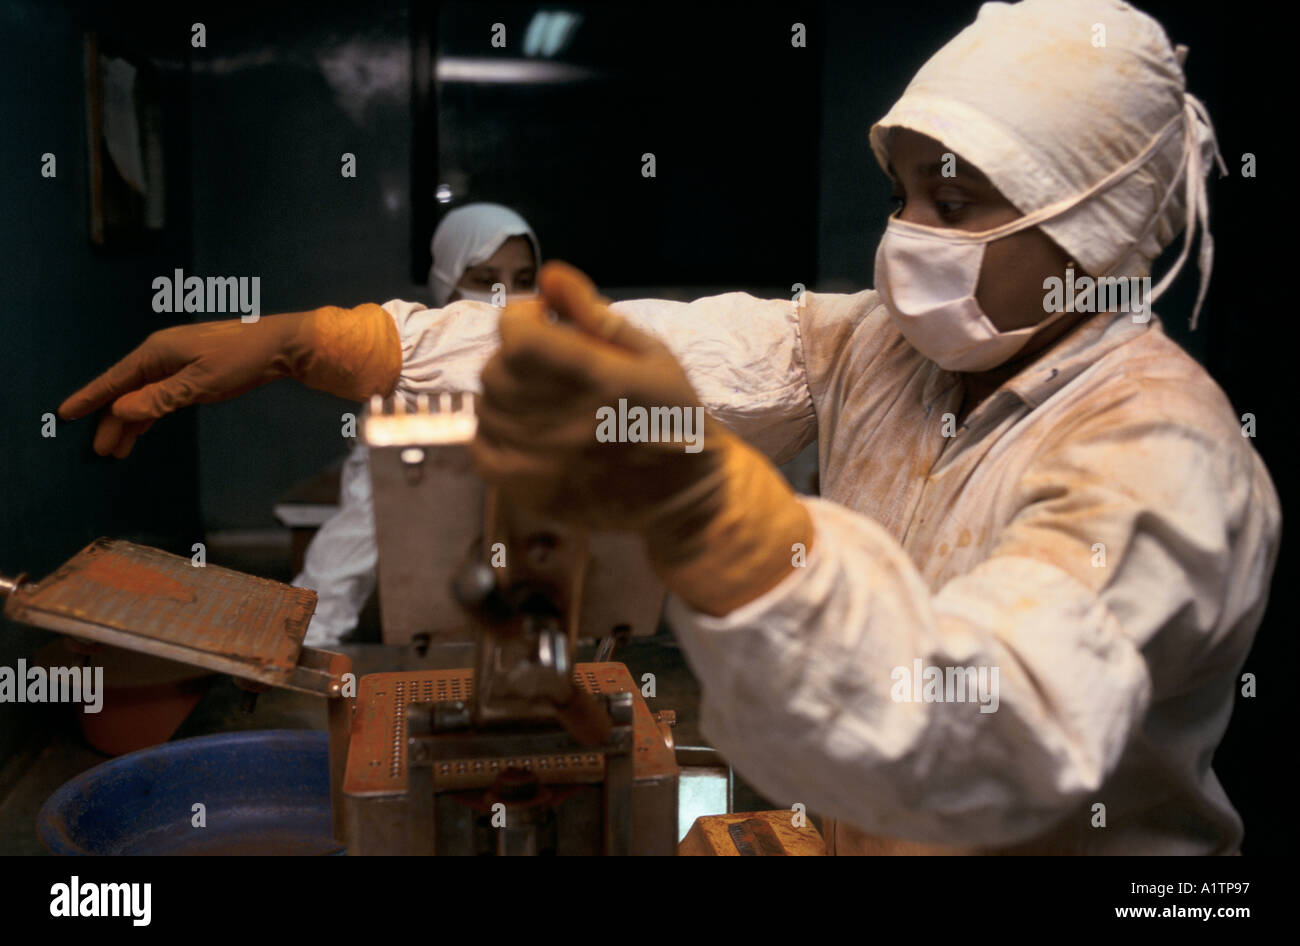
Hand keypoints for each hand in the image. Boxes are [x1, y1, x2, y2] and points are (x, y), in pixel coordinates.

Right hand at [58, 305, 400, 457]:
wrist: (281, 346)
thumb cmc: (242, 359)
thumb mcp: (200, 383)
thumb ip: (160, 398)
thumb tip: (121, 409)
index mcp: (157, 353)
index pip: (115, 380)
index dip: (90, 398)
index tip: (66, 413)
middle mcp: (162, 356)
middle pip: (127, 392)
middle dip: (111, 421)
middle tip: (100, 452)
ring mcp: (178, 364)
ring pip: (144, 396)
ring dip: (131, 422)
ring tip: (117, 451)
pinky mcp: (193, 373)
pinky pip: (161, 395)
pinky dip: (150, 413)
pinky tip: (141, 428)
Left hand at [470, 261, 721, 530]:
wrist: (682, 493)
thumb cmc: (672, 414)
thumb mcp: (651, 353)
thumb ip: (596, 313)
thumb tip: (549, 276)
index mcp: (597, 378)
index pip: (517, 335)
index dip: (523, 318)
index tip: (545, 322)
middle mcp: (562, 420)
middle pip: (496, 370)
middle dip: (515, 356)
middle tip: (548, 365)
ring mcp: (542, 461)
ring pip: (487, 408)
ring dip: (505, 394)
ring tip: (539, 398)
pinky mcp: (532, 492)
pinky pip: (481, 451)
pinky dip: (492, 434)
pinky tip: (522, 430)